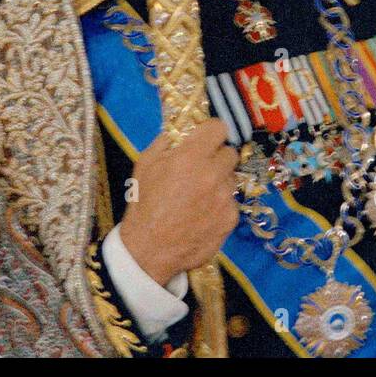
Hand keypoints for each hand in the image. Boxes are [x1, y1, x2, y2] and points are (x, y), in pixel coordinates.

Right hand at [119, 119, 239, 286]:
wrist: (149, 248)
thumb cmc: (143, 204)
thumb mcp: (145, 164)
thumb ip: (164, 143)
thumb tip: (178, 132)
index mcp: (191, 156)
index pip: (219, 128)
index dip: (211, 132)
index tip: (206, 138)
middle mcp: (213, 174)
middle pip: (230, 153)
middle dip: (217, 157)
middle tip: (202, 168)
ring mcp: (224, 198)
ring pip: (232, 178)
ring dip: (220, 181)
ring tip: (200, 195)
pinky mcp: (231, 218)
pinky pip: (231, 202)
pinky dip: (220, 205)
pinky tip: (203, 214)